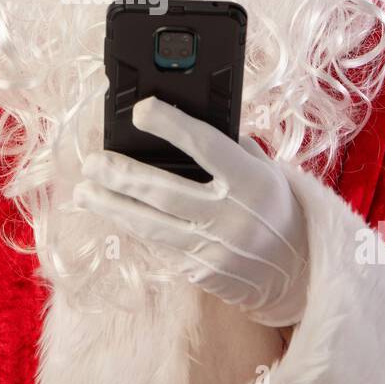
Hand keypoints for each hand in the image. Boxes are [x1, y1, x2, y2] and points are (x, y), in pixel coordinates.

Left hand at [74, 96, 309, 326]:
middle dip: (122, 176)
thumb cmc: (276, 209)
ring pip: (152, 226)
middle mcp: (233, 217)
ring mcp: (215, 249)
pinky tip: (115, 213)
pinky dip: (135, 227)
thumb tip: (183, 120)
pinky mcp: (201, 273)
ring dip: (113, 207)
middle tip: (91, 163)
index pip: (207, 147)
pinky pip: (160, 246)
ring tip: (85, 192)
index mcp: (253, 182)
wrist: (300, 273)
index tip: (140, 109)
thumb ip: (231, 149)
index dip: (172, 126)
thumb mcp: (266, 173)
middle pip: (166, 192)